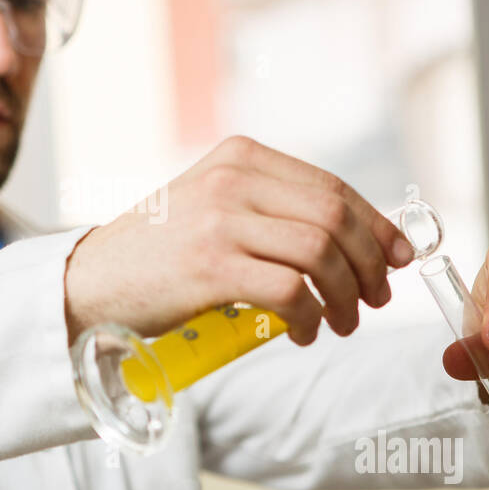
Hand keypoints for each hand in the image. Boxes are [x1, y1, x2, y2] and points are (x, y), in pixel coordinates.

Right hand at [64, 135, 414, 344]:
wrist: (90, 281)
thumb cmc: (158, 254)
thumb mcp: (213, 207)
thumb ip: (271, 211)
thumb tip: (355, 241)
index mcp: (240, 157)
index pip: (331, 186)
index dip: (375, 225)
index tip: (398, 257)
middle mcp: (232, 180)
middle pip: (334, 217)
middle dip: (368, 263)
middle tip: (373, 299)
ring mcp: (219, 221)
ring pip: (319, 254)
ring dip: (344, 296)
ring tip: (340, 322)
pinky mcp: (209, 267)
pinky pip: (289, 292)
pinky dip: (310, 317)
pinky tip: (304, 332)